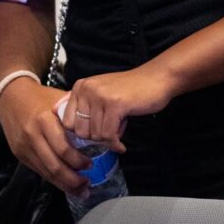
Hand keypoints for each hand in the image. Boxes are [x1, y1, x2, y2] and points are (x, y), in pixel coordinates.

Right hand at [0, 80, 90, 195]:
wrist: (10, 96)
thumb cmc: (39, 97)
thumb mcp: (59, 100)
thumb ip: (75, 114)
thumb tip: (98, 127)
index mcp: (45, 120)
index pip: (63, 149)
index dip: (78, 161)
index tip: (90, 164)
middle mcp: (33, 136)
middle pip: (54, 166)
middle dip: (73, 180)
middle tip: (87, 184)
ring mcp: (24, 147)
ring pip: (46, 173)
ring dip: (64, 185)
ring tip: (79, 190)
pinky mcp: (20, 154)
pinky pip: (39, 171)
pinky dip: (53, 179)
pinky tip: (64, 183)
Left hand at [57, 62, 174, 152]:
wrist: (155, 79)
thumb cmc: (129, 90)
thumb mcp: (101, 93)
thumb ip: (84, 106)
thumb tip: (69, 128)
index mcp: (80, 86)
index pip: (67, 122)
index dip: (82, 133)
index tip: (95, 135)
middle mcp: (87, 89)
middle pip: (80, 131)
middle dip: (96, 138)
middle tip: (109, 134)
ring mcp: (100, 96)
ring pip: (95, 135)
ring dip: (108, 140)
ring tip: (118, 131)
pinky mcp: (115, 104)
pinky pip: (108, 135)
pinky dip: (115, 144)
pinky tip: (121, 144)